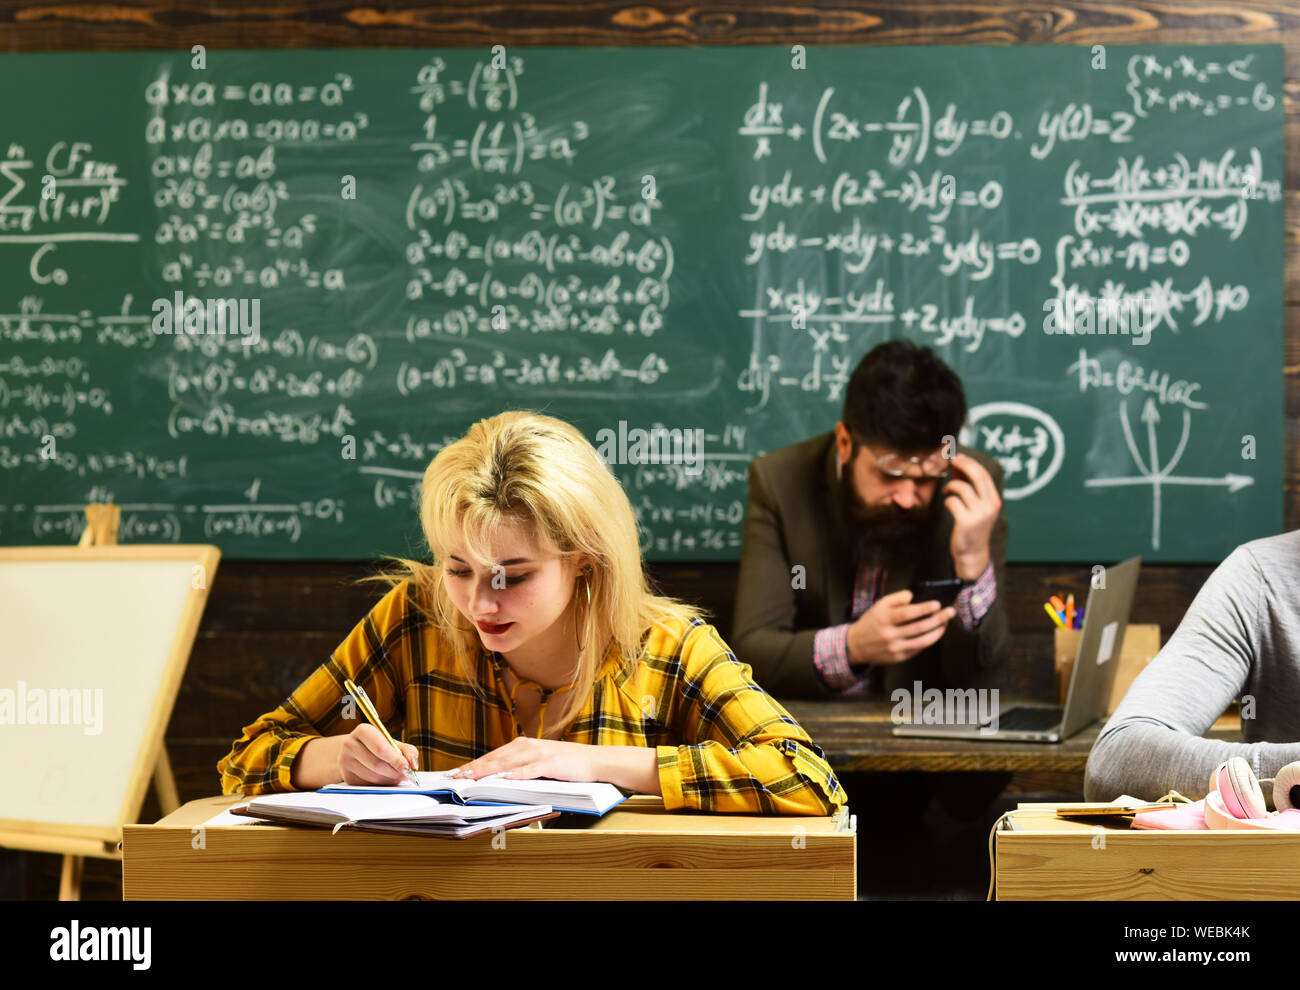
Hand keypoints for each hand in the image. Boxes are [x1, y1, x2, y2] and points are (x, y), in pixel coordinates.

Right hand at [339, 723, 419, 784]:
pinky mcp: (347, 777)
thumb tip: (413, 764)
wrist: (355, 751)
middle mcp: (350, 744)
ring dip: (389, 779)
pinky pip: (368, 785)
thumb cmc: (377, 745)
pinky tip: (385, 778)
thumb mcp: (392, 742)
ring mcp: (345, 762)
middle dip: (395, 771)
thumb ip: (407, 750)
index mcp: (362, 731)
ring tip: (396, 775)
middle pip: (377, 764)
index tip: (406, 766)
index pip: (380, 748)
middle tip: (406, 773)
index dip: (395, 759)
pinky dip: (381, 784)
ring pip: (373, 776)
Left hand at [448, 737, 601, 782]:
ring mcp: (540, 754)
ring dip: (489, 770)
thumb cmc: (567, 765)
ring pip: (508, 762)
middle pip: (496, 757)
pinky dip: (516, 774)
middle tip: (457, 776)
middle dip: (475, 767)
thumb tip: (497, 779)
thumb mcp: (540, 763)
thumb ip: (520, 767)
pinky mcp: (551, 763)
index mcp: (524, 745)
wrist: (595, 761)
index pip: (494, 755)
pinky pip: (530, 769)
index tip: (458, 772)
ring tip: (473, 777)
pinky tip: (504, 778)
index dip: (475, 764)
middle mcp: (529, 746)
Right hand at [846, 589, 956, 666]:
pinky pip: (918, 649)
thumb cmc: (872, 621)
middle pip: (919, 627)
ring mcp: (894, 648)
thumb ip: (896, 598)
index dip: (924, 608)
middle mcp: (889, 634)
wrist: (856, 645)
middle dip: (938, 619)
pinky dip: (929, 641)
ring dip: (937, 632)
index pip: (907, 613)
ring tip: (946, 623)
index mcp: (884, 619)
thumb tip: (914, 596)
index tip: (937, 604)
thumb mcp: (879, 605)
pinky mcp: (899, 658)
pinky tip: (936, 633)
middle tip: (950, 612)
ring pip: (922, 641)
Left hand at [945, 453, 1000, 580]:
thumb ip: (972, 490)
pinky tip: (948, 504)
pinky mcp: (966, 522)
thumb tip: (959, 467)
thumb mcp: (977, 508)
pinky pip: (952, 502)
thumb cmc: (971, 527)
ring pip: (962, 488)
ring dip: (951, 485)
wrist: (972, 553)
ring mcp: (979, 514)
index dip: (970, 463)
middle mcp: (990, 506)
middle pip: (977, 476)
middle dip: (963, 465)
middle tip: (951, 461)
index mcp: (994, 501)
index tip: (959, 457)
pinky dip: (947, 500)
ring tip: (947, 490)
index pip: (984, 475)